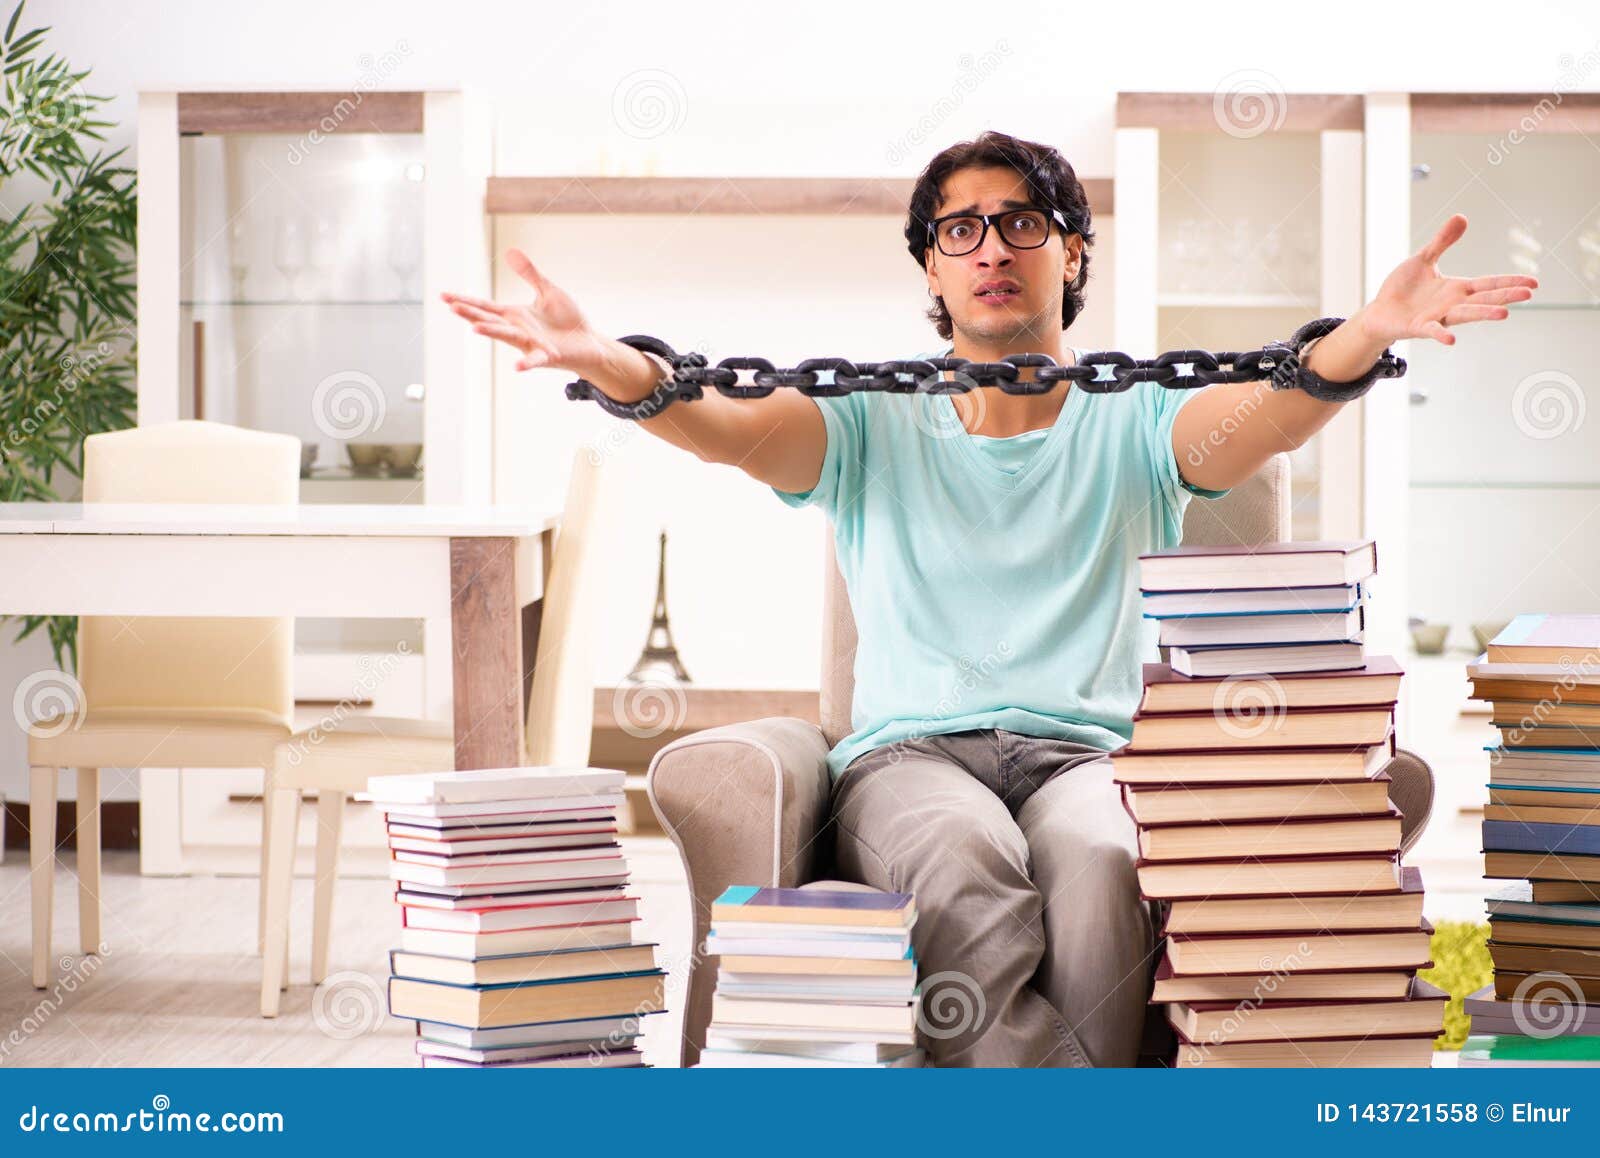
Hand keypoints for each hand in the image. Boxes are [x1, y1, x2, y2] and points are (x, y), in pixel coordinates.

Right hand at [441, 249, 614, 373]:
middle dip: (470, 314)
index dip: (464, 301)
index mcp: (514, 315)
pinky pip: (534, 359)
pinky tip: (517, 366)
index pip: (484, 306)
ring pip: (506, 336)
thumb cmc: (568, 320)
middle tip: (451, 306)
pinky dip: (526, 363)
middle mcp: (517, 330)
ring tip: (474, 328)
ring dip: (491, 332)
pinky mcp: (546, 355)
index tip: (443, 296)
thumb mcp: (547, 291)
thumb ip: (529, 274)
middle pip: (488, 320)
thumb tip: (510, 251)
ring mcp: (529, 343)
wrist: (589, 342)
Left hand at [1358, 214, 1537, 346]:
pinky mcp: (1419, 327)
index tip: (1534, 283)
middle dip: (1505, 296)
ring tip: (1504, 314)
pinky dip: (1442, 335)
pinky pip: (1433, 331)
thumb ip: (1442, 241)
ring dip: (1483, 314)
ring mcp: (1437, 317)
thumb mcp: (1423, 259)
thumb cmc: (1402, 288)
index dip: (1510, 282)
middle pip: (1484, 299)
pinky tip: (1451, 339)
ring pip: (1465, 315)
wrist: (1379, 312)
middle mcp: (1452, 304)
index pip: (1489, 283)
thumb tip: (1462, 216)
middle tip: (1529, 294)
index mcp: (1457, 288)